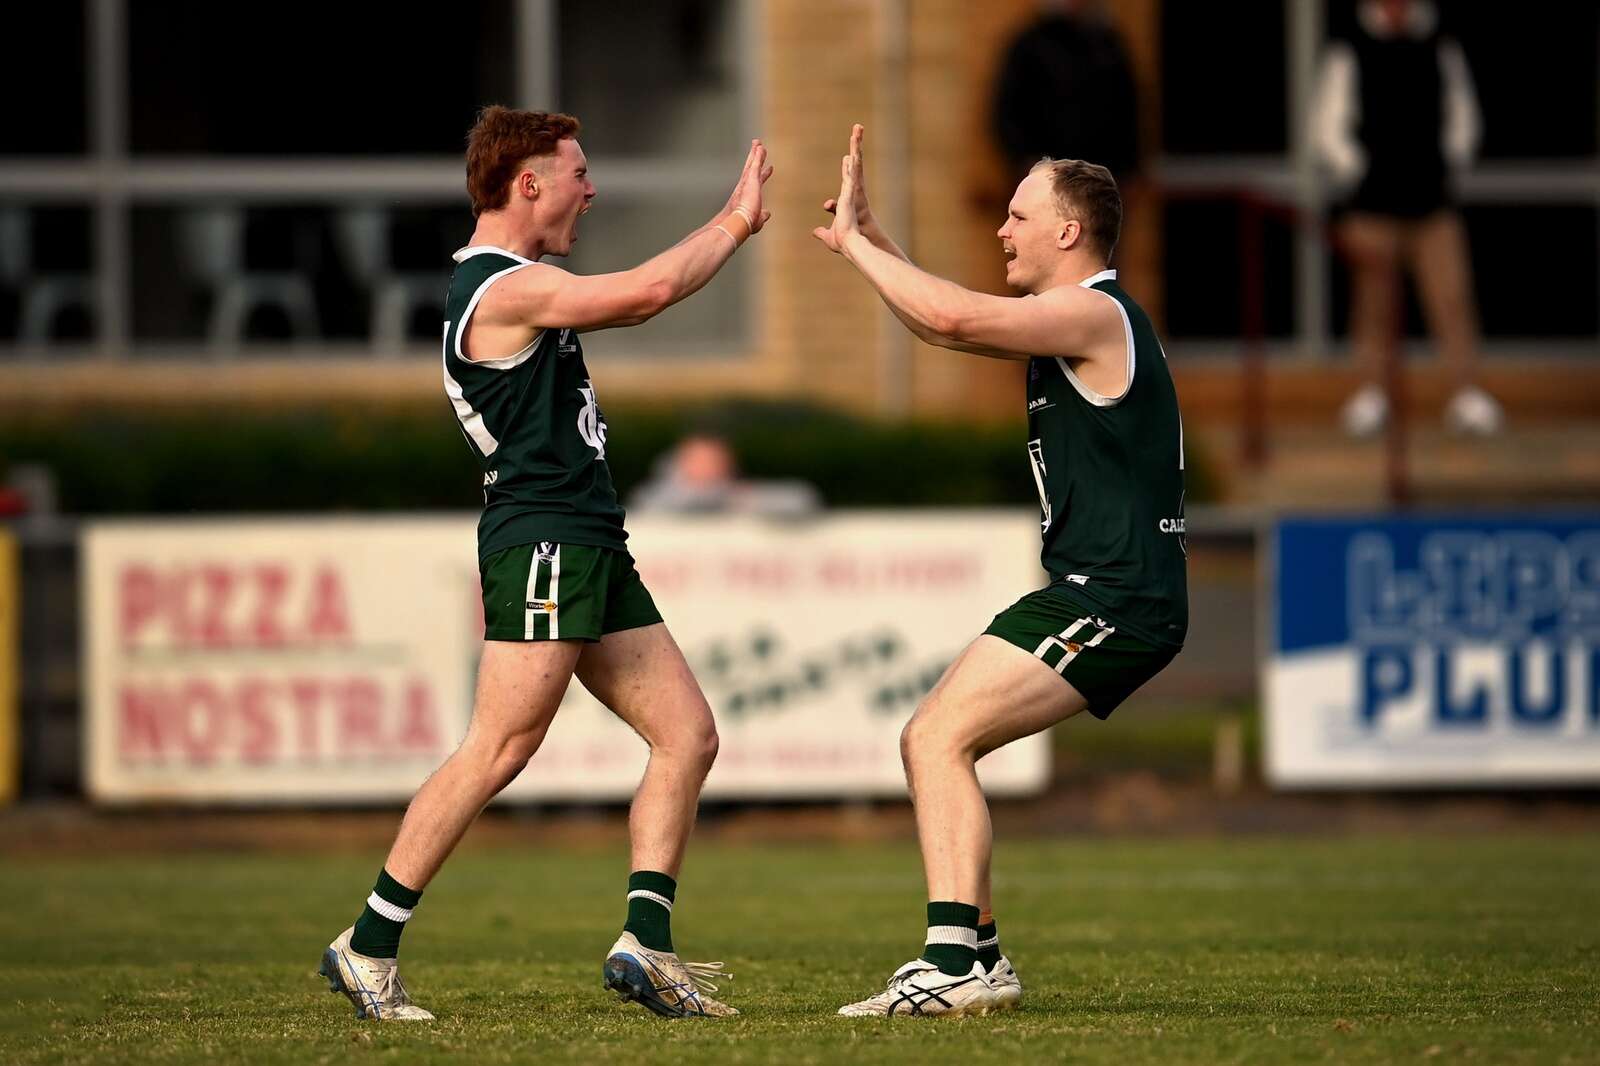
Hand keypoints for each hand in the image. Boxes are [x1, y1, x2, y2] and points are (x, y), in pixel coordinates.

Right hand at [725, 139, 773, 233]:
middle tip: (759, 147)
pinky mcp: (750, 179)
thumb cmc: (745, 225)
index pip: (757, 182)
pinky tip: (760, 147)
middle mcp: (746, 187)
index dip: (764, 174)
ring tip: (758, 142)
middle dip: (755, 158)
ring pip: (752, 163)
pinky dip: (757, 155)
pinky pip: (755, 163)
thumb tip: (768, 213)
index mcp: (748, 196)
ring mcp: (747, 182)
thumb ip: (763, 215)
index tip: (769, 168)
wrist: (738, 222)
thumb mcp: (758, 220)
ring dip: (756, 153)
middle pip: (751, 168)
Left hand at [813, 124, 863, 253]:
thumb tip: (815, 232)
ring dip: (856, 145)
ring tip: (857, 129)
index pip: (846, 178)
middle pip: (853, 165)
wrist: (850, 243)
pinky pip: (854, 169)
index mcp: (846, 199)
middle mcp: (850, 190)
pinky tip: (854, 144)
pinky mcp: (852, 189)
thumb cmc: (843, 240)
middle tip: (857, 132)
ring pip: (855, 162)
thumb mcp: (828, 235)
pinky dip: (854, 157)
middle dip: (855, 148)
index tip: (847, 157)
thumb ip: (822, 232)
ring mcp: (852, 188)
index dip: (847, 168)